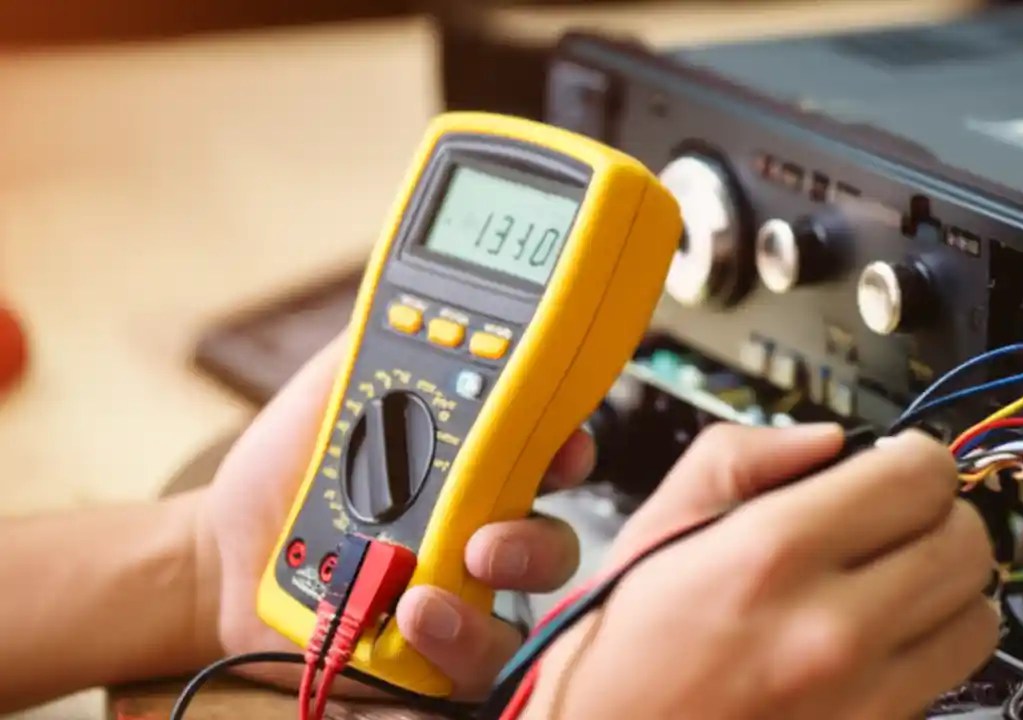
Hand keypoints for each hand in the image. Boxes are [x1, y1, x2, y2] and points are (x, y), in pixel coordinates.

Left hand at [196, 334, 595, 693]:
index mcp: (474, 466)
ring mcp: (454, 599)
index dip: (570, 455)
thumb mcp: (335, 384)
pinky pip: (465, 673)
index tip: (563, 451)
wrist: (220, 549)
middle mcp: (477, 533)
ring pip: (514, 622)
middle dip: (535, 547)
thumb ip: (388, 341)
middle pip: (551, 547)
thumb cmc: (286, 465)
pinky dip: (449, 655)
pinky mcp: (423, 658)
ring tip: (424, 600)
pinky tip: (408, 627)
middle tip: (487, 541)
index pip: (551, 459)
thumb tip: (431, 293)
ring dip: (484, 615)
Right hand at [526, 423, 997, 719]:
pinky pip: (947, 678)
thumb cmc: (617, 658)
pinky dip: (927, 649)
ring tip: (894, 582)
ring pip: (978, 614)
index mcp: (770, 554)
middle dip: (939, 514)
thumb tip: (823, 439)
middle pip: (966, 541)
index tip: (893, 465)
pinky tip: (875, 640)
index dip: (911, 458)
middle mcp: (829, 630)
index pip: (919, 475)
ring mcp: (861, 700)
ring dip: (945, 586)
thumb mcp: (651, 531)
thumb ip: (739, 458)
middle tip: (897, 518)